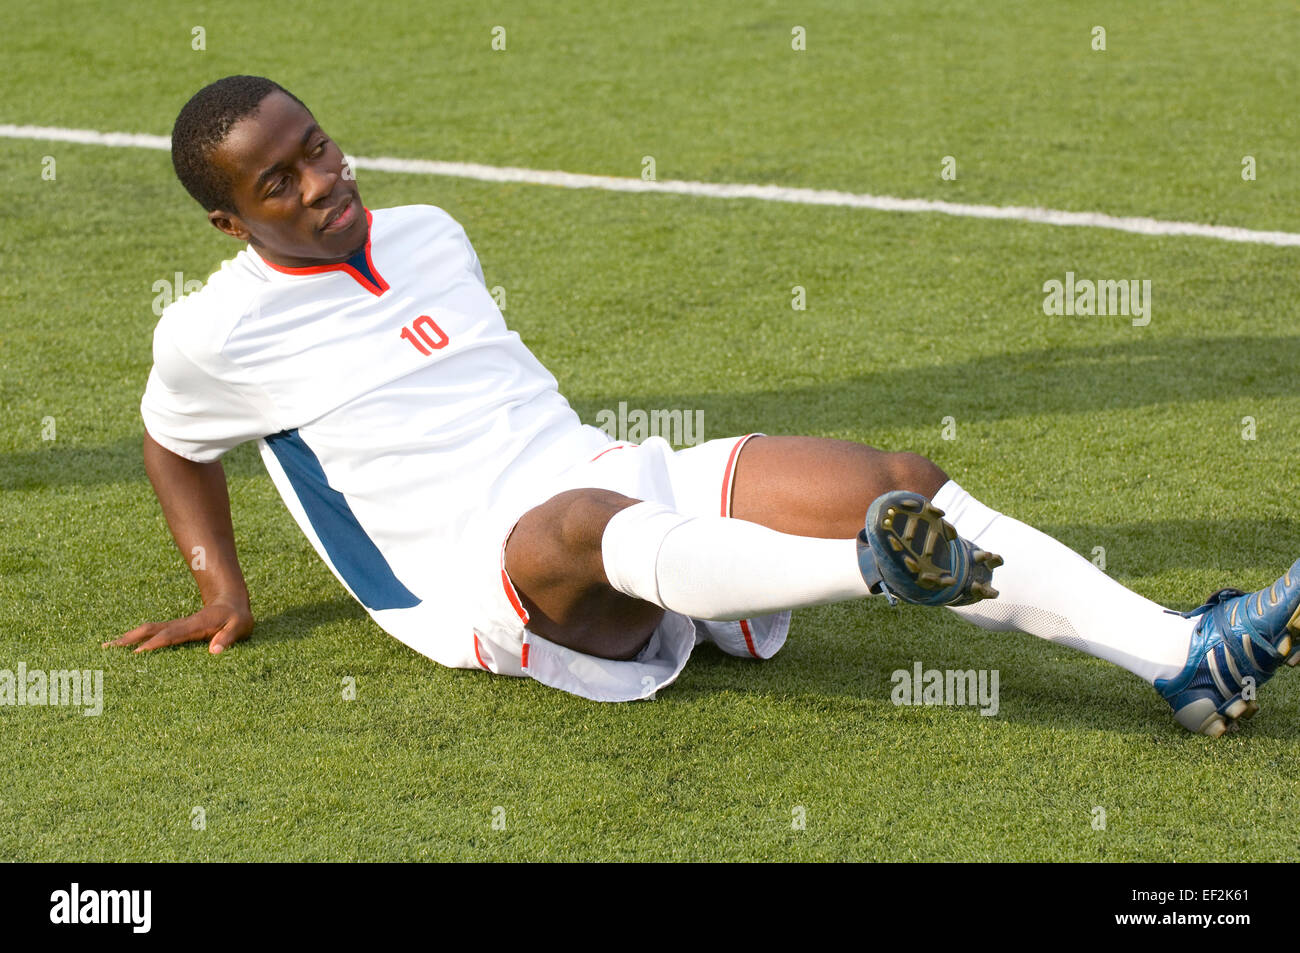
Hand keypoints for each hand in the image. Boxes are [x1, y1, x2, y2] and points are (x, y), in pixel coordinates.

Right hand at [105, 601, 253, 654]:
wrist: (232, 601)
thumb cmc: (237, 618)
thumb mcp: (240, 627)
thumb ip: (229, 638)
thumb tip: (214, 650)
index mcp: (195, 626)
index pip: (171, 635)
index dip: (156, 643)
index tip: (137, 652)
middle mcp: (181, 625)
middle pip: (151, 630)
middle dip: (130, 638)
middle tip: (108, 647)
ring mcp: (177, 626)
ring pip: (149, 630)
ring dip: (129, 637)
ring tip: (107, 647)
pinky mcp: (176, 628)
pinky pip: (154, 633)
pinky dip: (138, 639)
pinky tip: (126, 647)